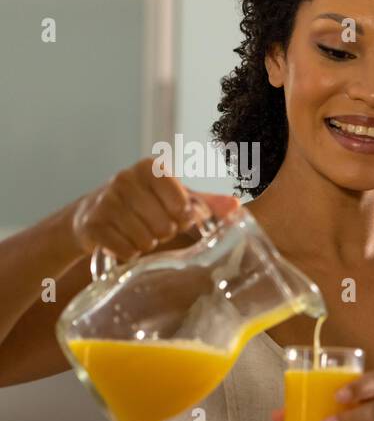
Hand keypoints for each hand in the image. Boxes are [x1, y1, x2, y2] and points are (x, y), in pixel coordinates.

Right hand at [71, 156, 239, 259]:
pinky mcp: (92, 224)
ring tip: (142, 234)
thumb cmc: (146, 204)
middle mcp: (125, 179)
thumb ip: (206, 203)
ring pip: (144, 239)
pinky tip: (126, 243)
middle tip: (157, 228)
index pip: (181, 201)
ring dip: (147, 243)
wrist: (95, 212)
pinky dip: (129, 252)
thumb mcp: (175, 199)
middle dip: (165, 232)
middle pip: (164, 224)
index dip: (183, 216)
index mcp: (150, 168)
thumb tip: (236, 206)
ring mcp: (105, 201)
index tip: (178, 217)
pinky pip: (124, 249)